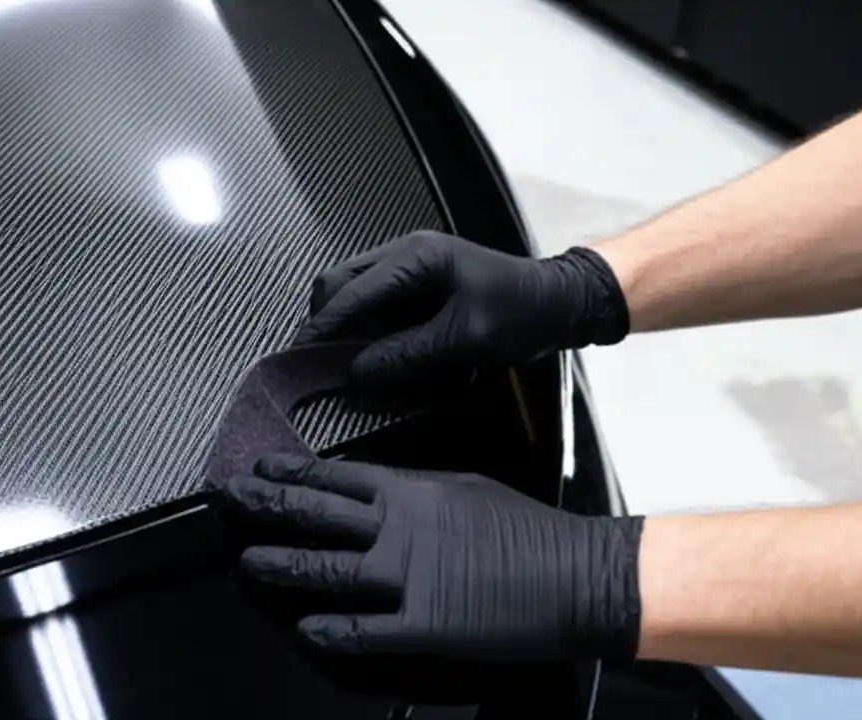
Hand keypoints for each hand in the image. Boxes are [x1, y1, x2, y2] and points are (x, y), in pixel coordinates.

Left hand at [217, 454, 643, 661]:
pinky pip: (363, 629)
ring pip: (325, 569)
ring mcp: (408, 577)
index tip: (257, 468)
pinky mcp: (424, 624)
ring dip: (279, 564)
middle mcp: (401, 528)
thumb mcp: (466, 489)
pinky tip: (302, 628)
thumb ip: (414, 490)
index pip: (333, 476)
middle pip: (315, 513)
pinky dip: (328, 629)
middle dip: (264, 505)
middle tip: (227, 499)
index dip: (288, 472)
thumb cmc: (529, 531)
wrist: (578, 574)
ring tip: (246, 562)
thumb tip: (378, 489)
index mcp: (412, 491)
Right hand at [296, 231, 628, 385]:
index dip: (323, 326)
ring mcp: (410, 265)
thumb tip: (356, 373)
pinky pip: (375, 301)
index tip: (301, 355)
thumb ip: (407, 354)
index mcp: (416, 257)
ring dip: (343, 323)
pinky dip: (364, 325)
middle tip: (318, 360)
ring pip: (353, 290)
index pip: (350, 290)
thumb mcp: (465, 339)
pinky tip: (370, 350)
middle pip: (340, 281)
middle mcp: (406, 253)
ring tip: (340, 359)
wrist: (561, 302)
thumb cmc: (520, 314)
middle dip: (325, 320)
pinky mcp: (417, 283)